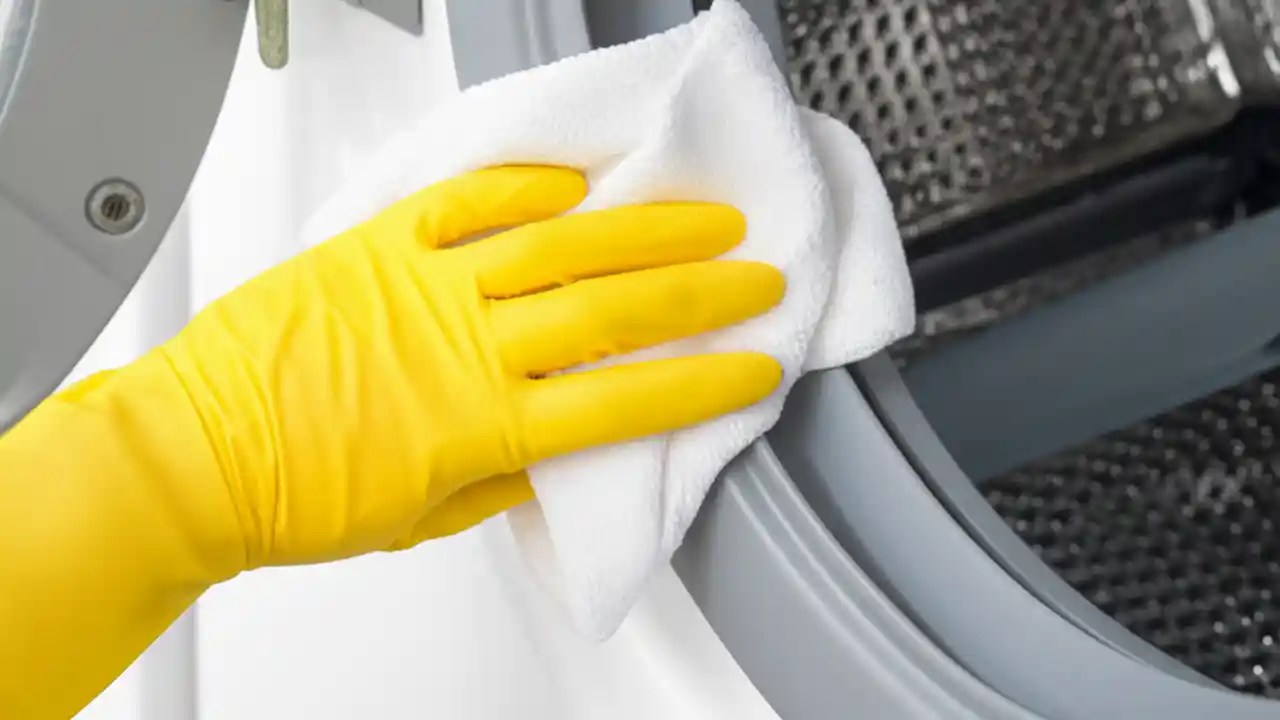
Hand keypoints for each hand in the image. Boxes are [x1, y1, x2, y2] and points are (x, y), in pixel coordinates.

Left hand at [167, 165, 784, 569]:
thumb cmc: (299, 497)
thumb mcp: (423, 516)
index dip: (703, 383)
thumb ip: (503, 476)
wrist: (197, 454)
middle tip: (757, 275)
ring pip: (560, 243)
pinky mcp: (380, 244)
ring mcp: (426, 286)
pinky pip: (469, 200)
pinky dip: (527, 184)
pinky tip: (576, 180)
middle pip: (613, 309)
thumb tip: (556, 449)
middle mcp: (469, 347)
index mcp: (486, 426)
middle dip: (702, 292)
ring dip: (643, 228)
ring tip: (701, 214)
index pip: (627, 401)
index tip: (755, 366)